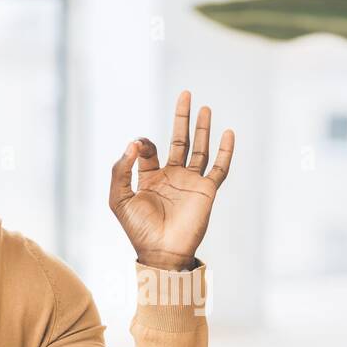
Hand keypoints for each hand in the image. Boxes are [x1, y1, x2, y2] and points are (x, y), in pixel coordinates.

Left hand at [109, 90, 233, 270]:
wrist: (161, 252)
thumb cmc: (138, 230)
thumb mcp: (118, 198)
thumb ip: (121, 170)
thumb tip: (134, 144)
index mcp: (150, 178)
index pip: (149, 149)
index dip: (142, 143)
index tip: (138, 148)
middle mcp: (172, 177)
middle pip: (179, 140)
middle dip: (181, 118)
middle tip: (185, 94)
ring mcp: (191, 183)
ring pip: (199, 149)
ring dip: (202, 128)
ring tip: (204, 107)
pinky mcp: (206, 191)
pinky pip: (219, 168)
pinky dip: (225, 151)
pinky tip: (228, 133)